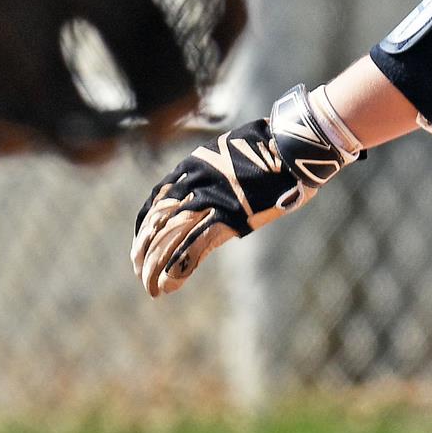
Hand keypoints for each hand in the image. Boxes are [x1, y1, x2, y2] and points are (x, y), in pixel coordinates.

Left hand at [131, 84, 359, 297]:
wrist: (292, 145)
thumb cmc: (269, 150)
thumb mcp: (232, 155)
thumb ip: (216, 174)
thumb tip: (213, 190)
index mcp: (191, 166)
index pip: (154, 203)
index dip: (144, 230)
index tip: (139, 249)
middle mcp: (193, 182)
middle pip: (157, 224)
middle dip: (145, 253)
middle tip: (142, 275)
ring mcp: (209, 200)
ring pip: (169, 239)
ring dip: (156, 267)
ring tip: (151, 287)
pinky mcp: (227, 217)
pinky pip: (192, 248)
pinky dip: (177, 269)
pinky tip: (170, 285)